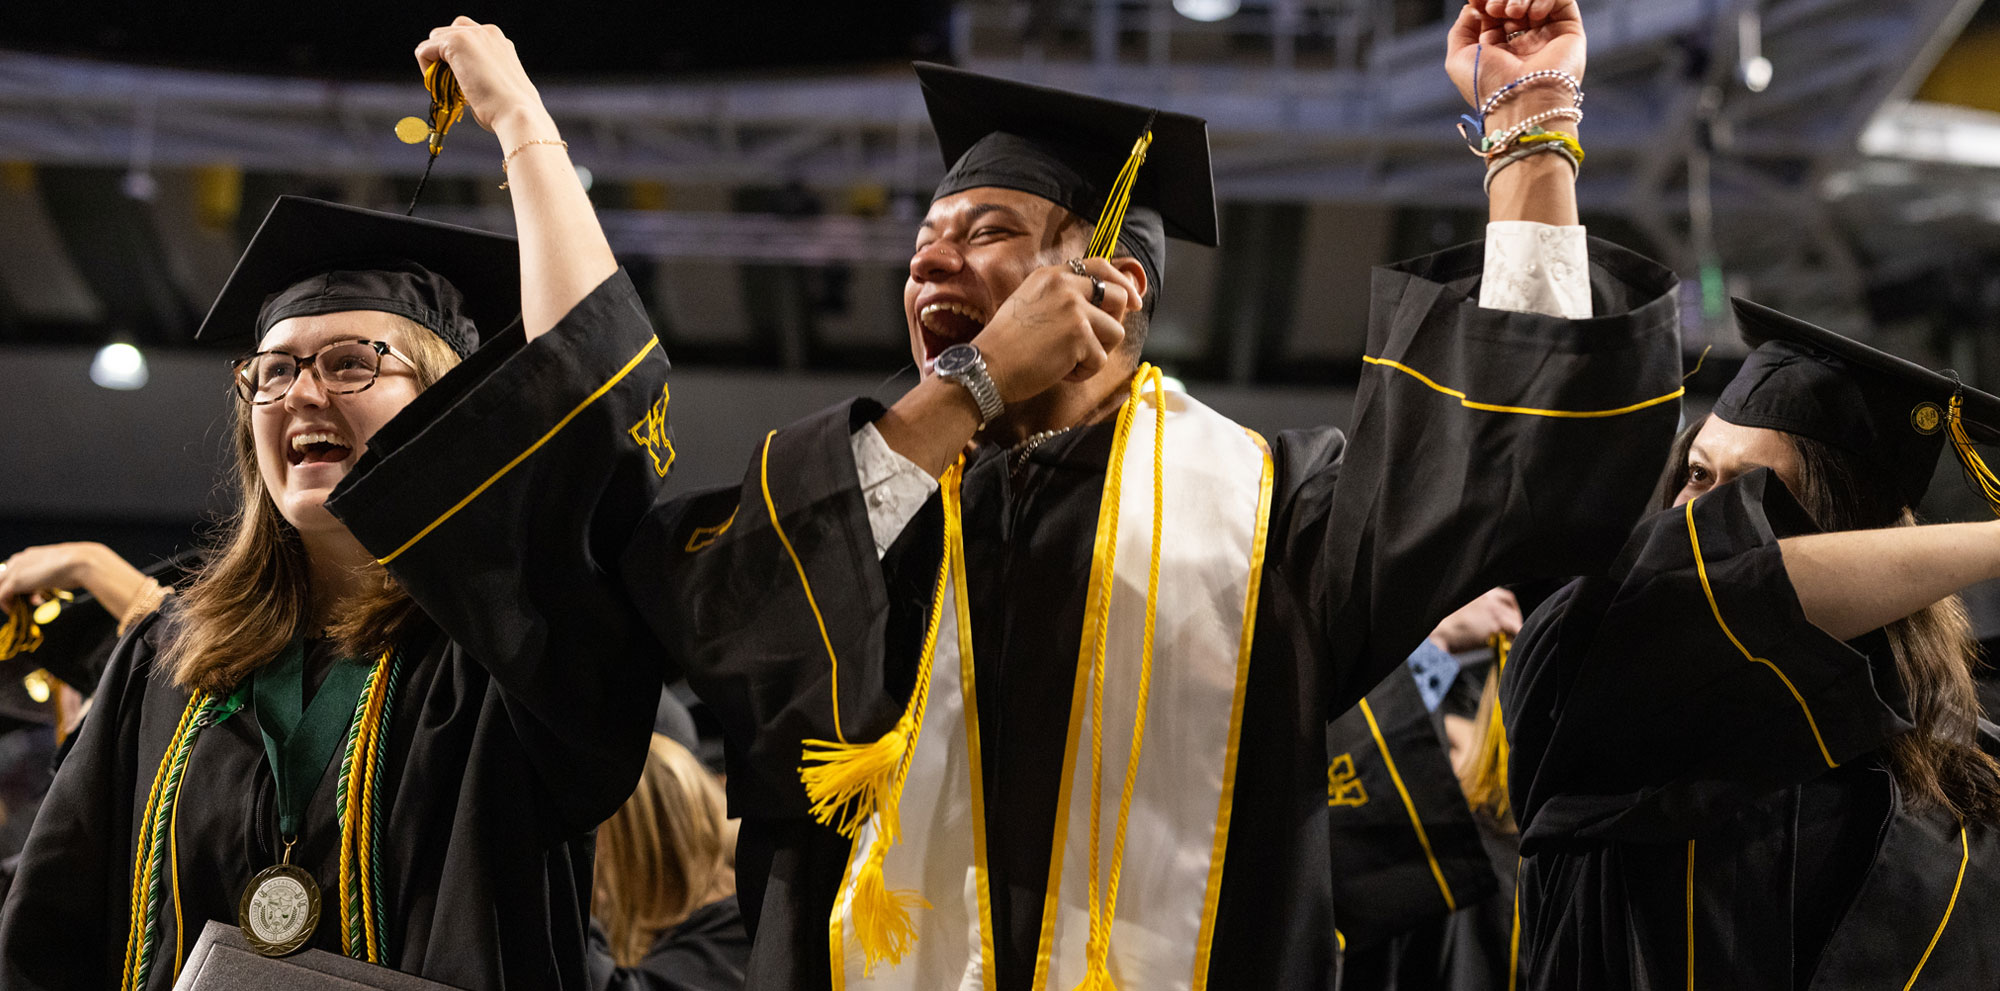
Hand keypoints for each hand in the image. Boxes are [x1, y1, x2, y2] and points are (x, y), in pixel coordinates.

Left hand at [0, 542, 128, 607]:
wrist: (80, 562)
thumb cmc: (76, 566)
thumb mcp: (58, 572)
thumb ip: (46, 580)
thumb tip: (44, 591)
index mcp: (29, 555)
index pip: (14, 572)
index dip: (19, 587)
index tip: (29, 597)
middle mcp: (18, 560)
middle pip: (2, 579)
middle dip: (11, 594)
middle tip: (20, 605)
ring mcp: (15, 570)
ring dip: (8, 600)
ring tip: (18, 610)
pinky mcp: (15, 581)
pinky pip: (1, 597)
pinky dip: (6, 606)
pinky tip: (17, 611)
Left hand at [414, 17, 550, 139]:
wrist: (516, 113)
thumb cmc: (509, 110)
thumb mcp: (497, 86)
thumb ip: (481, 74)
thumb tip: (464, 83)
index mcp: (499, 42)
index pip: (466, 37)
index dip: (458, 59)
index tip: (464, 83)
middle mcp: (487, 32)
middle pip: (447, 33)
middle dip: (444, 58)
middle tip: (453, 85)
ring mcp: (472, 34)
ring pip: (434, 40)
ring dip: (435, 64)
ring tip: (448, 88)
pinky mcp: (456, 41)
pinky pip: (424, 50)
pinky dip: (427, 71)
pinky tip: (441, 88)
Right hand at [973, 257, 1143, 402]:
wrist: (986, 366)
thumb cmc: (1005, 345)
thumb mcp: (1030, 303)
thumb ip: (1062, 297)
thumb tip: (1104, 306)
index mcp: (1052, 275)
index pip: (1101, 266)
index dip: (1122, 283)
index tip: (1133, 301)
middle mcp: (1065, 285)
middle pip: (1118, 298)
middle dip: (1113, 324)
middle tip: (1094, 344)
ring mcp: (1074, 308)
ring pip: (1115, 332)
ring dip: (1096, 353)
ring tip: (1068, 361)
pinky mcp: (1079, 335)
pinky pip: (1101, 359)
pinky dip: (1084, 373)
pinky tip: (1060, 371)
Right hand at [1428, 587, 1522, 652]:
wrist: (1439, 632)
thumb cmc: (1442, 623)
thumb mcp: (1458, 607)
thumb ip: (1474, 608)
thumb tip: (1483, 619)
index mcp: (1479, 590)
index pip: (1503, 596)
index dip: (1509, 607)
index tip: (1510, 615)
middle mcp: (1489, 597)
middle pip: (1511, 606)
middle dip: (1515, 618)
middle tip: (1514, 629)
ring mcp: (1493, 609)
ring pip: (1513, 618)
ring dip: (1515, 628)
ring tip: (1511, 639)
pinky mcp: (1495, 623)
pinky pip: (1514, 630)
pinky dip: (1515, 636)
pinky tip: (1510, 643)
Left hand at [1446, 0, 1586, 123]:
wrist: (1522, 103)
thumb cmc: (1488, 87)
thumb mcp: (1458, 58)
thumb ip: (1461, 28)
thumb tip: (1473, 7)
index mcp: (1498, 50)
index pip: (1493, 12)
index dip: (1485, 2)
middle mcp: (1523, 43)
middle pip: (1514, 3)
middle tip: (1495, 8)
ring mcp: (1547, 37)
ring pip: (1536, 0)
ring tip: (1512, 12)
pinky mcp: (1569, 33)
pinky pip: (1562, 1)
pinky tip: (1534, 15)